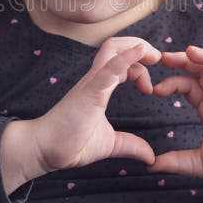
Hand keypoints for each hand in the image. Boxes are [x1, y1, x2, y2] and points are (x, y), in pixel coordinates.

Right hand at [30, 37, 161, 173]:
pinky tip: (141, 50)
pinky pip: (108, 67)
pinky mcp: (89, 91)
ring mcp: (92, 82)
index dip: (140, 67)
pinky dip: (126, 56)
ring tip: (153, 56)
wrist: (45, 150)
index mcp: (99, 87)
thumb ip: (130, 145)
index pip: (122, 62)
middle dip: (141, 46)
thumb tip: (150, 156)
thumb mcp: (110, 144)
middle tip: (158, 60)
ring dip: (136, 46)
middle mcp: (96, 79)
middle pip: (117, 46)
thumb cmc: (70, 143)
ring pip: (112, 48)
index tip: (150, 87)